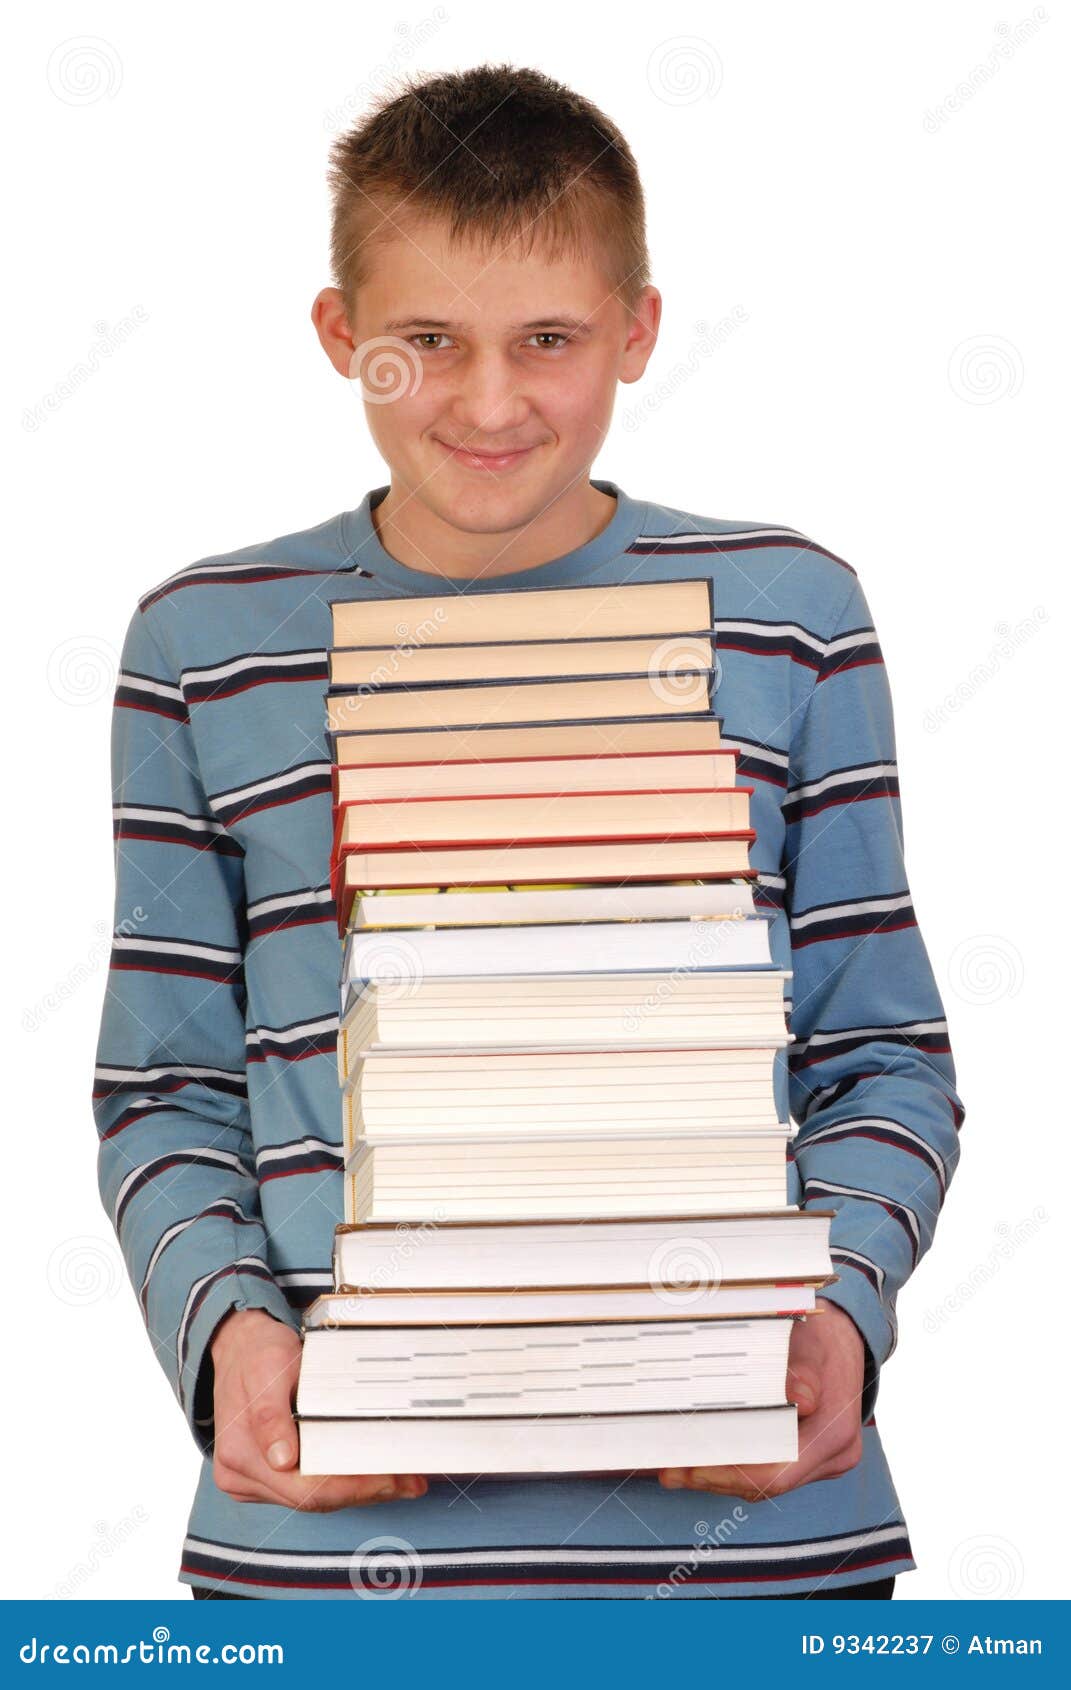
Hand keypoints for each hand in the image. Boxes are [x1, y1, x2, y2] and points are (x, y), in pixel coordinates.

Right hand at [209, 1308, 427, 1509]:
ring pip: (314, 1499)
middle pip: (313, 1499)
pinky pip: (309, 1489)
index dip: (352, 1488)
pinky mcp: (267, 1477)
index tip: (390, 1480)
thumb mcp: (268, 1369)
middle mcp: (243, 1475)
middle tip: (409, 1481)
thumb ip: (271, 1414)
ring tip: (402, 1480)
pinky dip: (342, 1483)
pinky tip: (372, 1475)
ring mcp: (253, 1480)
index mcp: (240, 1454)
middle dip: (365, 1492)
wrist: (239, 1347)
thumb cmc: (258, 1355)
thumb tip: (282, 1460)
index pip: (304, 1489)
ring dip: (359, 1491)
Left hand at [657, 1299, 864, 1501]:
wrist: (844, 1337)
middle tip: (669, 1471)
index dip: (729, 1477)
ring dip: (721, 1474)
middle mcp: (833, 1455)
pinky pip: (770, 1469)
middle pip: (766, 1483)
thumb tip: (801, 1397)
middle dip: (715, 1478)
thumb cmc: (821, 1336)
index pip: (777, 1475)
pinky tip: (703, 1456)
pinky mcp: (810, 1456)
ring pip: (766, 1481)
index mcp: (834, 1434)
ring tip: (675, 1466)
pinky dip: (737, 1463)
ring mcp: (824, 1460)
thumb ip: (801, 1368)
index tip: (690, 1468)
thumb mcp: (809, 1341)